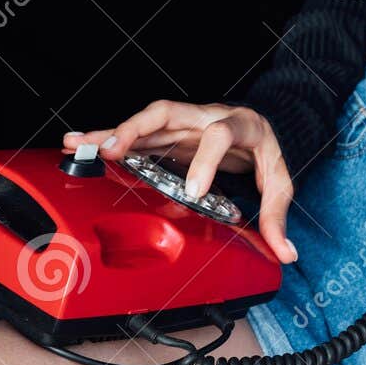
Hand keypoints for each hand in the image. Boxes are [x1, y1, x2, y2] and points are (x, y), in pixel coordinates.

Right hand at [61, 101, 297, 264]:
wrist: (263, 124)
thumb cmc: (266, 149)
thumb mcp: (280, 179)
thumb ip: (277, 214)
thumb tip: (285, 252)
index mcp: (240, 124)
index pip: (220, 134)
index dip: (207, 161)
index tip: (195, 191)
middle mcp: (206, 117)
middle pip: (168, 112)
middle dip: (138, 129)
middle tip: (113, 151)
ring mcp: (184, 123)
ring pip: (144, 122)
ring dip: (111, 133)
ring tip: (80, 145)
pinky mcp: (168, 133)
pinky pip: (136, 134)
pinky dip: (107, 139)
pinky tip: (81, 145)